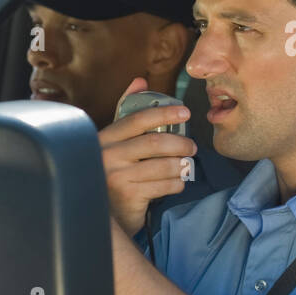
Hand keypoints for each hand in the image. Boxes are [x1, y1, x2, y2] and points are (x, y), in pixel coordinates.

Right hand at [99, 77, 196, 235]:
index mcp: (105, 138)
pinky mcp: (129, 196)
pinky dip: (177, 183)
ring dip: (181, 166)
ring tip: (184, 166)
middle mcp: (107, 155)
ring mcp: (117, 176)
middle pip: (155, 143)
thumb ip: (127, 112)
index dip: (164, 113)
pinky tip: (175, 183)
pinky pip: (165, 185)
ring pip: (164, 166)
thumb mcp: (116, 142)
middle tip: (191, 147)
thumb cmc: (114, 172)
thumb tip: (140, 81)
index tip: (185, 112)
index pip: (138, 119)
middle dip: (180, 143)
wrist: (104, 214)